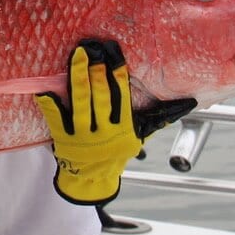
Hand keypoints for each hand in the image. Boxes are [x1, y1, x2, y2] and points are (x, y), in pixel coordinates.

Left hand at [35, 40, 142, 205]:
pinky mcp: (64, 140)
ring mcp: (82, 137)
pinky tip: (45, 90)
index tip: (116, 60)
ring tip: (78, 58)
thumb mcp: (138, 138)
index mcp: (123, 131)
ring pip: (80, 104)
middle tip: (94, 54)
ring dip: (78, 79)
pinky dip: (50, 105)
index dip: (118, 79)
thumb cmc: (116, 154)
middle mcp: (104, 134)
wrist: (92, 181)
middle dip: (97, 76)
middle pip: (101, 100)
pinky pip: (57, 120)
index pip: (122, 101)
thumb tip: (189, 102)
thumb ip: (157, 119)